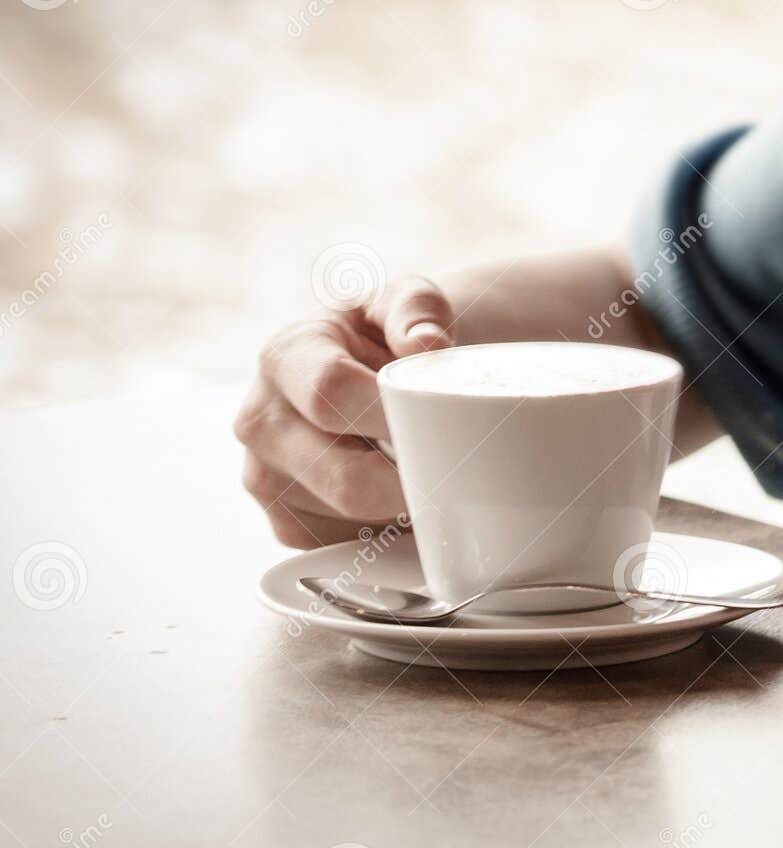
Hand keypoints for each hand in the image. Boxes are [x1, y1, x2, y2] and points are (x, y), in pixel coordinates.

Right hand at [234, 277, 453, 546]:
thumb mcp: (406, 301)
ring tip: (427, 475)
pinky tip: (401, 500)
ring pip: (349, 520)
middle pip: (345, 478)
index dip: (392, 418)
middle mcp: (260, 420)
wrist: (376, 372)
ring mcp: (265, 479)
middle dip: (411, 482)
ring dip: (402, 510)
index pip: (332, 395)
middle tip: (456, 473)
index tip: (440, 426)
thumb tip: (427, 344)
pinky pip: (347, 546)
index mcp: (285, 358)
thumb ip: (418, 309)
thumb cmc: (391, 337)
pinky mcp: (286, 525)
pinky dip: (386, 532)